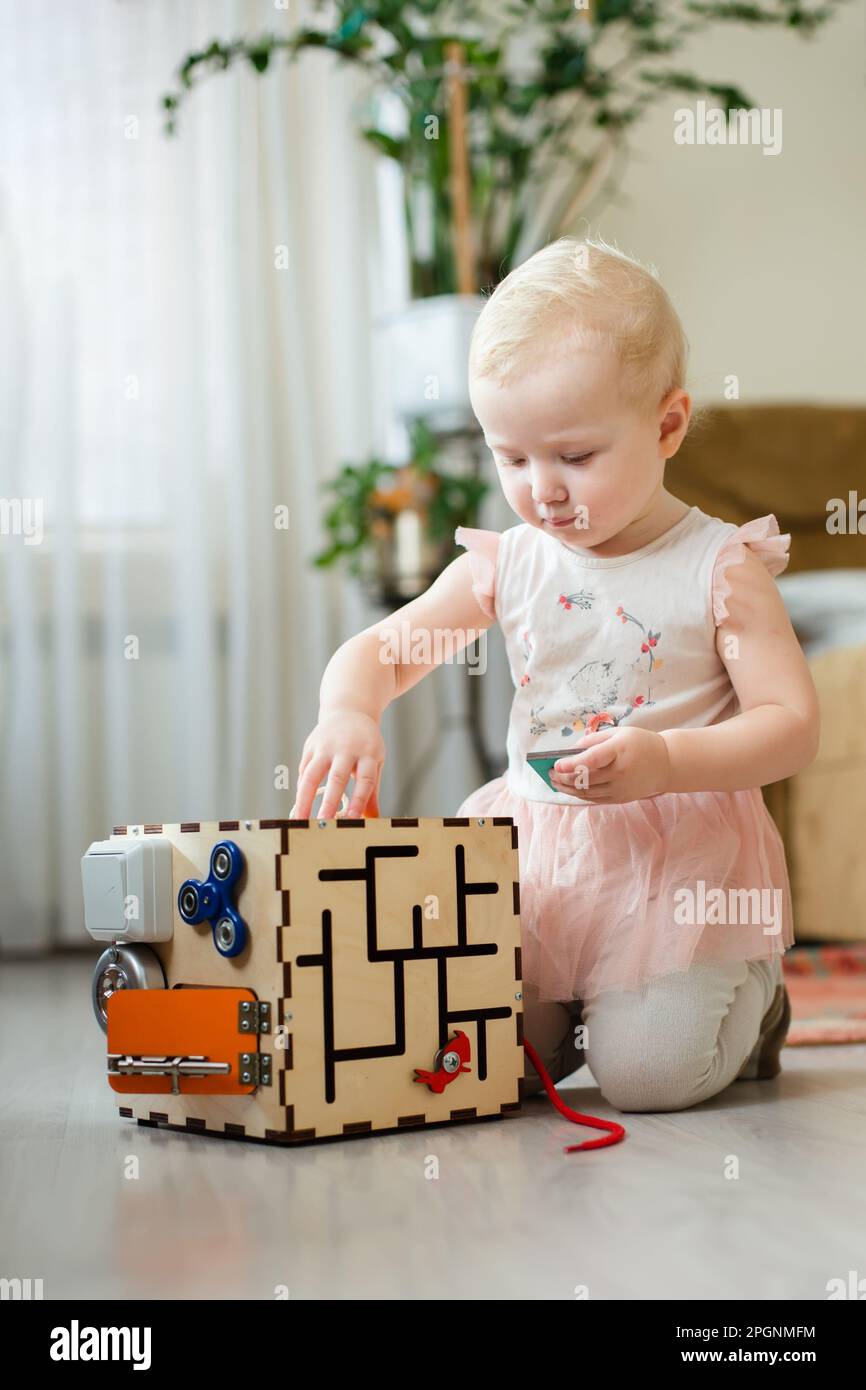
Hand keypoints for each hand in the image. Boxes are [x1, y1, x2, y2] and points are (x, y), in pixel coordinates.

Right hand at [289, 710, 385, 818]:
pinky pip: (304, 770)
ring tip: (301, 819)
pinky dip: (301, 789)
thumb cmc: (366, 743)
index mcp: (368, 752)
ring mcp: (326, 745)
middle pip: (337, 777)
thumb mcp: (376, 761)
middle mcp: (347, 747)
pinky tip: (300, 806)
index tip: (353, 819)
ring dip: (305, 798)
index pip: (365, 779)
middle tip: (324, 823)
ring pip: (313, 774)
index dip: (359, 799)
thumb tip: (372, 820)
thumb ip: (372, 791)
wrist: (350, 711)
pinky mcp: (311, 745)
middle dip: (329, 802)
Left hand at [548, 728, 671, 803]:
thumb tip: (571, 751)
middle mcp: (620, 772)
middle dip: (564, 777)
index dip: (571, 764)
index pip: (591, 760)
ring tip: (554, 782)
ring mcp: (621, 788)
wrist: (667, 764)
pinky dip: (580, 794)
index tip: (555, 765)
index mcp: (619, 751)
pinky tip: (569, 789)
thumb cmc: (640, 743)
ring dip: (568, 788)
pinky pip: (595, 799)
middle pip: (585, 779)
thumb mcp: (619, 733)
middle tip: (548, 773)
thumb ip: (594, 741)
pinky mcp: (621, 798)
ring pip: (588, 792)